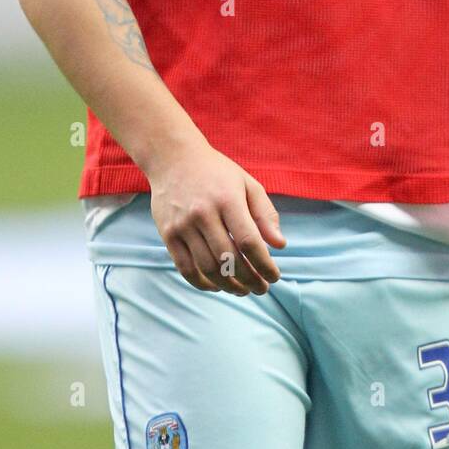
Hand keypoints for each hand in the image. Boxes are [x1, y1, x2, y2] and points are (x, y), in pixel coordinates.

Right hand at [147, 138, 286, 294]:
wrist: (173, 158)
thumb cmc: (217, 173)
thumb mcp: (247, 184)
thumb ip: (265, 214)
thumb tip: (280, 245)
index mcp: (227, 199)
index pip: (249, 241)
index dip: (264, 264)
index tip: (274, 277)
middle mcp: (203, 213)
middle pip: (228, 259)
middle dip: (249, 280)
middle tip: (261, 289)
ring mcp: (182, 225)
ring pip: (207, 268)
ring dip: (228, 285)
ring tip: (243, 290)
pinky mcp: (168, 234)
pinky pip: (185, 268)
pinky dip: (203, 283)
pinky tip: (218, 285)